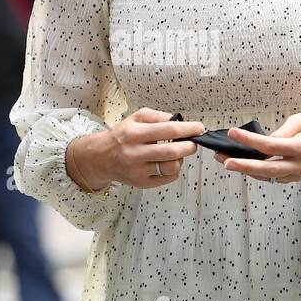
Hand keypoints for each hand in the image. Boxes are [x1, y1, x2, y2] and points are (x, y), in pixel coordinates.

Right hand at [67, 107, 204, 190]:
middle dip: (189, 146)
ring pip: (172, 167)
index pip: (168, 130)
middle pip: (173, 152)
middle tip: (192, 142)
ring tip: (177, 152)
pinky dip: (173, 169)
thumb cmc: (121, 136)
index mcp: (134, 133)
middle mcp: (135, 153)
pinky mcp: (142, 183)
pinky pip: (168, 178)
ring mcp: (138, 171)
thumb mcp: (136, 118)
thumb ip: (158, 116)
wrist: (101, 158)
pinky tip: (166, 162)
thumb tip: (179, 121)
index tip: (199, 128)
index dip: (188, 129)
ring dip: (181, 159)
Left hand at [213, 112, 300, 184]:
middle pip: (267, 168)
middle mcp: (299, 164)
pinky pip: (270, 178)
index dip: (250, 140)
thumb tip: (264, 141)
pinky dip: (255, 172)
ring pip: (267, 176)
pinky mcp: (292, 178)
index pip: (270, 145)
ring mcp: (296, 174)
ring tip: (225, 160)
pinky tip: (241, 164)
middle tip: (225, 162)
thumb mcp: (300, 121)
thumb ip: (283, 131)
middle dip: (244, 166)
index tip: (233, 133)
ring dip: (245, 170)